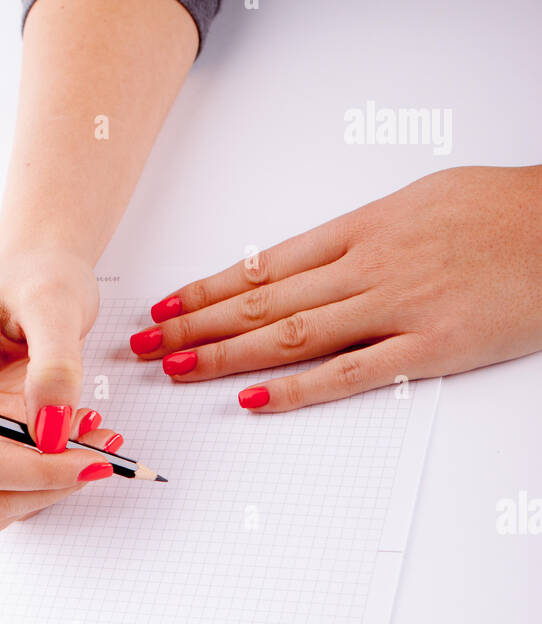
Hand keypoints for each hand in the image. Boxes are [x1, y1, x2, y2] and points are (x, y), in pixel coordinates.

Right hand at [0, 250, 123, 528]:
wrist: (37, 274)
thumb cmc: (39, 277)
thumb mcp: (55, 304)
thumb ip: (55, 368)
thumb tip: (52, 434)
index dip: (35, 472)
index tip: (94, 461)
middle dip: (49, 482)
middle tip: (105, 452)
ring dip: (55, 483)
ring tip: (95, 435)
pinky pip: (15, 486)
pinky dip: (54, 475)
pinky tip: (77, 435)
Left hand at [130, 166, 541, 409]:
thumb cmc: (499, 211)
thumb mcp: (420, 203)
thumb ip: (363, 237)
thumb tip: (310, 262)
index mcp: (362, 229)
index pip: (264, 263)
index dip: (207, 287)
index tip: (166, 304)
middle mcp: (366, 267)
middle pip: (261, 300)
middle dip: (194, 325)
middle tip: (144, 344)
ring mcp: (394, 308)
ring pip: (289, 334)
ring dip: (224, 354)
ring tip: (175, 368)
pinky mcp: (427, 347)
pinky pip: (348, 374)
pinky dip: (296, 389)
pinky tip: (252, 400)